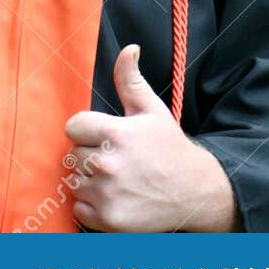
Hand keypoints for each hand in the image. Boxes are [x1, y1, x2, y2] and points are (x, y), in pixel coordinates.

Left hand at [64, 44, 239, 231]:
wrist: (196, 193)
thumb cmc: (170, 148)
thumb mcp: (152, 110)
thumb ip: (131, 79)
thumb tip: (128, 48)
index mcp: (117, 133)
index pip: (73, 127)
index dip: (86, 130)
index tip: (102, 135)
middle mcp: (108, 164)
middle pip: (72, 154)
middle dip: (89, 154)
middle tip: (114, 158)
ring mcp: (108, 194)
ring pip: (74, 181)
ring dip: (88, 180)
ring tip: (113, 178)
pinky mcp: (109, 220)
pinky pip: (79, 209)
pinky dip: (90, 206)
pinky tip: (112, 198)